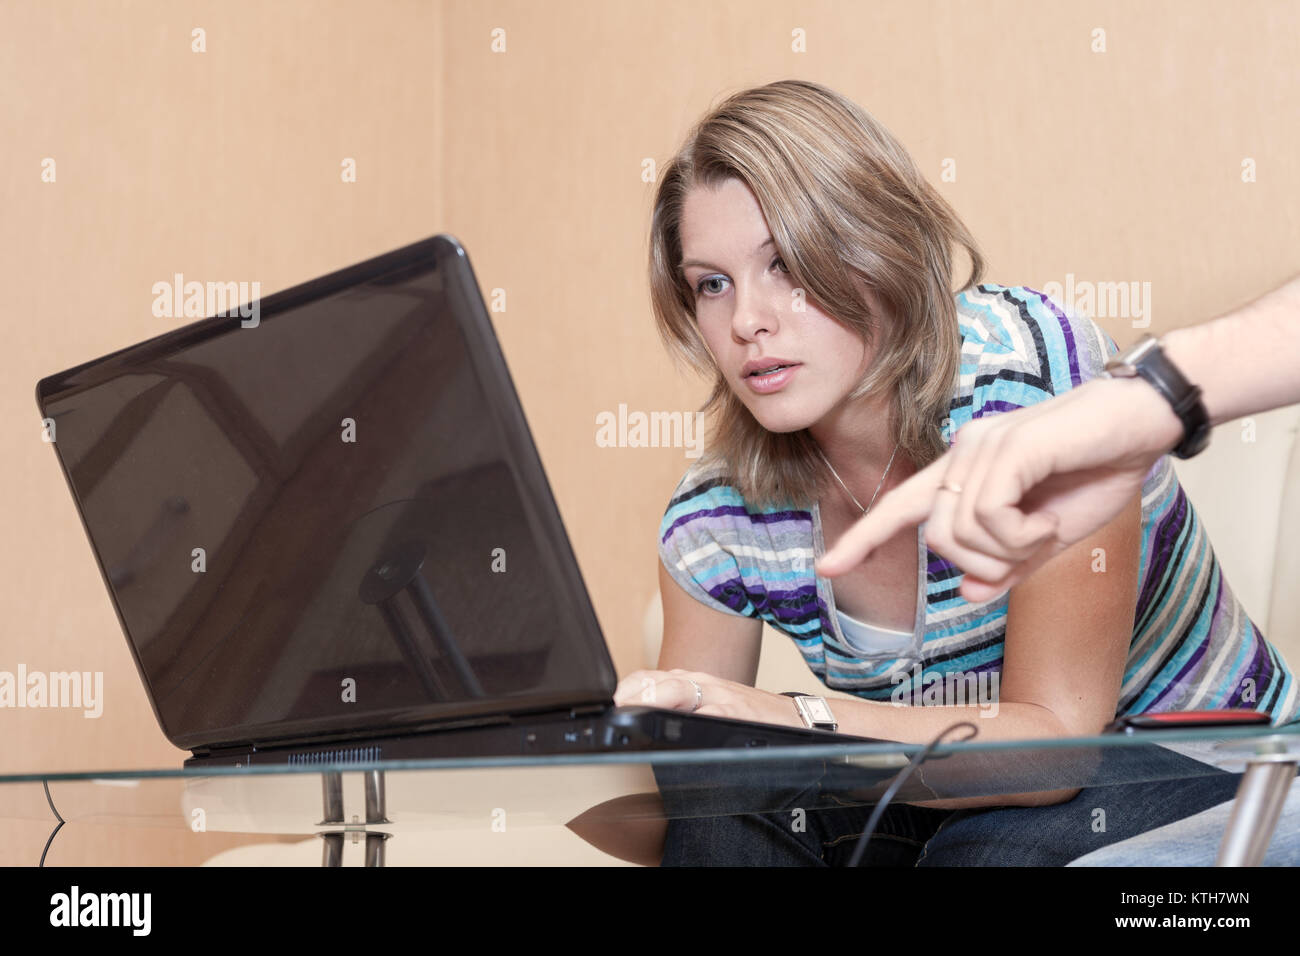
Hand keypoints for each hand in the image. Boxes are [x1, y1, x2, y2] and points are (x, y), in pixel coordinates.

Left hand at [612, 668, 803, 728]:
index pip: (650, 677)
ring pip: (682, 689)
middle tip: (615, 708)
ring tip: (637, 710)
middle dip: (635, 694)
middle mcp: (703, 684)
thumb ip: (680, 708)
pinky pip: (716, 712)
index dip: (627, 688)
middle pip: (660, 680)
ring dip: (657, 698)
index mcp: (692, 681)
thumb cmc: (749, 715)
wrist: (797, 718)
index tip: (609, 703)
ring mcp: (721, 696)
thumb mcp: (710, 705)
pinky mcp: (741, 713)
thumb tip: (641, 720)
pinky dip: (698, 717)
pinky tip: (684, 726)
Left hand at [814, 376, 1182, 601]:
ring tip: (1047, 526)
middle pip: (936, 538)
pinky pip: (988, 516)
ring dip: (1009, 551)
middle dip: (983, 564)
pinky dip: (1023, 535)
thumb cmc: (1100, 468)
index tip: (829, 567)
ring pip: (958, 533)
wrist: (1146, 421)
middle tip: (1032, 547)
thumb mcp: (1049, 534)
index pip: (902, 507)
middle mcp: (963, 453)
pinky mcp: (1007, 447)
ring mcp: (981, 445)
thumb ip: (1007, 564)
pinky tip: (1051, 517)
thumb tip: (966, 594)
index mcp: (966, 471)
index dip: (863, 538)